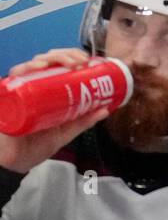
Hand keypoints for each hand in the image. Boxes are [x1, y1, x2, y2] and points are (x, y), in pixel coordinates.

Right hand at [1, 47, 108, 173]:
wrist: (14, 165)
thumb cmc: (34, 147)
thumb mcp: (63, 133)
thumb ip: (82, 122)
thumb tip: (105, 109)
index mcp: (45, 92)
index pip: (56, 64)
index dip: (71, 56)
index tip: (86, 60)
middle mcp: (32, 88)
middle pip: (46, 60)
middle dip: (65, 55)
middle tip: (80, 62)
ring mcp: (19, 91)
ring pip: (32, 64)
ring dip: (50, 58)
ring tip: (66, 63)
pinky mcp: (8, 97)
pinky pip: (14, 78)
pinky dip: (26, 69)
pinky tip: (39, 67)